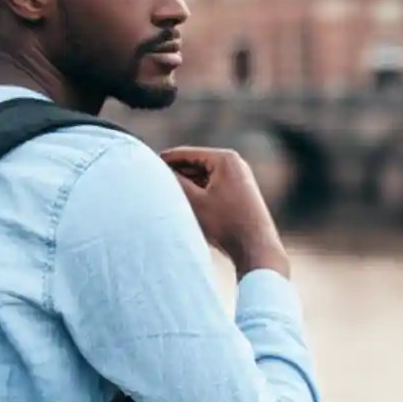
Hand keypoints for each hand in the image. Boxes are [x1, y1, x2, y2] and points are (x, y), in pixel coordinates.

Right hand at [160, 147, 289, 278]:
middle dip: (176, 173)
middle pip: (196, 164)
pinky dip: (199, 192)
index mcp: (225, 159)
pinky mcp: (241, 192)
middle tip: (153, 183)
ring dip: (187, 184)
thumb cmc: (227, 224)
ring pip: (204, 176)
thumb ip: (175, 183)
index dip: (165, 160)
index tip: (145, 166)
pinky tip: (186, 204)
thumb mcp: (194, 202)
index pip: (187, 154)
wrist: (257, 248)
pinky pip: (214, 186)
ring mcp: (240, 178)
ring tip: (167, 195)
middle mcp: (236, 163)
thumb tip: (160, 171)